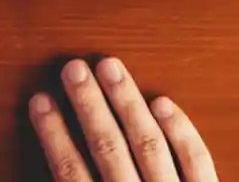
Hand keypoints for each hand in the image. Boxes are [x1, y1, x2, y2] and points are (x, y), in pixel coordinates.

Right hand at [29, 58, 218, 180]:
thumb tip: (57, 160)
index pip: (71, 173)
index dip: (53, 134)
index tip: (40, 101)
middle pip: (108, 148)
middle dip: (89, 104)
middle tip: (74, 69)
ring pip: (148, 145)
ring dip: (126, 103)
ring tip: (110, 67)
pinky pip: (197, 163)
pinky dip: (181, 133)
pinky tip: (163, 102)